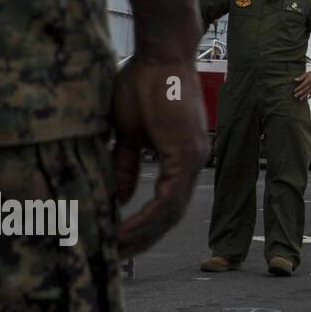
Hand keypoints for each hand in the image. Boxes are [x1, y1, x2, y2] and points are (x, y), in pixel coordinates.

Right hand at [111, 57, 208, 258]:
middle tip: (117, 255)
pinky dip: (147, 215)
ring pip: (171, 211)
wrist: (160, 56)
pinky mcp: (187, 153)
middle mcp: (193, 160)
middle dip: (144, 238)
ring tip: (116, 247)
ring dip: (143, 232)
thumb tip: (120, 196)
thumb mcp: (128, 133)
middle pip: (171, 214)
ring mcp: (194, 157)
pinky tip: (127, 228)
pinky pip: (169, 197)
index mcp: (181, 156)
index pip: (166, 202)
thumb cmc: (143, 85)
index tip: (119, 239)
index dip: (144, 224)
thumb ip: (126, 165)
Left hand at [293, 70, 310, 99]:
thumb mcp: (306, 74)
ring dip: (304, 96)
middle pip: (305, 90)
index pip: (302, 85)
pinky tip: (308, 98)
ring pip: (308, 92)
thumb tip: (296, 79)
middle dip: (300, 93)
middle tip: (296, 95)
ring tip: (300, 98)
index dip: (298, 88)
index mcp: (308, 80)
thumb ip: (301, 77)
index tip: (294, 90)